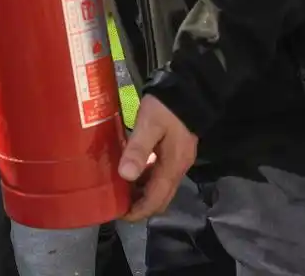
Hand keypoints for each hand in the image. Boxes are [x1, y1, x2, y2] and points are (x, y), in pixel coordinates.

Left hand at [118, 95, 197, 221]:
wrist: (188, 90)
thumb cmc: (166, 108)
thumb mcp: (149, 125)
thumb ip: (138, 149)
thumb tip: (125, 175)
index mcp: (172, 167)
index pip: (156, 200)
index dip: (138, 211)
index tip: (119, 215)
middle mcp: (177, 169)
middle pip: (160, 198)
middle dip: (140, 206)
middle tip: (116, 203)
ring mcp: (178, 160)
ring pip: (160, 186)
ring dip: (141, 192)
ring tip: (118, 188)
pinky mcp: (174, 152)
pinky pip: (159, 173)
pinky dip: (145, 177)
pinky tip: (130, 169)